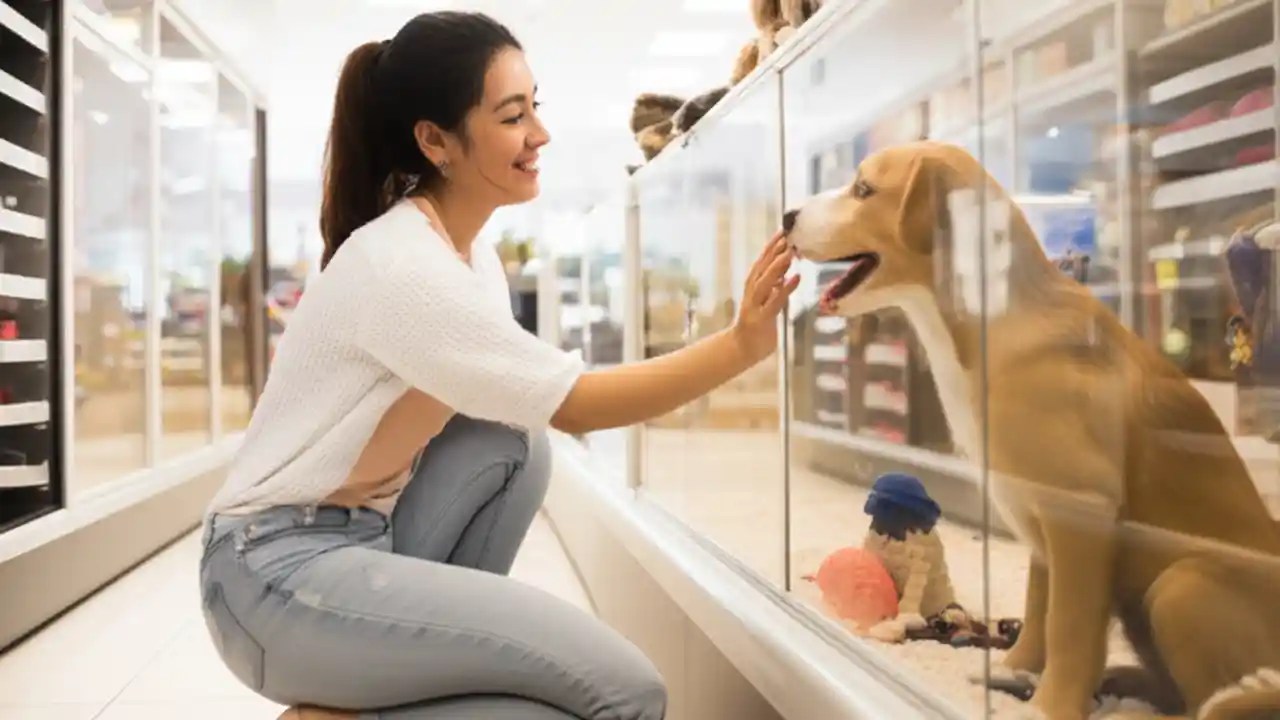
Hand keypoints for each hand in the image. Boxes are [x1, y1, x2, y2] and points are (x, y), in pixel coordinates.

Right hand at [732, 229, 799, 361]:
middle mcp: (751, 292)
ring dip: (776, 267)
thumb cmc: (757, 323)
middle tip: (787, 235)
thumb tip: (786, 265)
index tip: (783, 230)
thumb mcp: (767, 299)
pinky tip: (796, 278)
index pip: (762, 261)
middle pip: (761, 267)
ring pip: (764, 281)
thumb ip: (774, 284)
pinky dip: (785, 289)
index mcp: (753, 285)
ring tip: (789, 253)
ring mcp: (754, 305)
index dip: (772, 246)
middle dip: (773, 251)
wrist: (742, 349)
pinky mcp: (760, 319)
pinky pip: (774, 302)